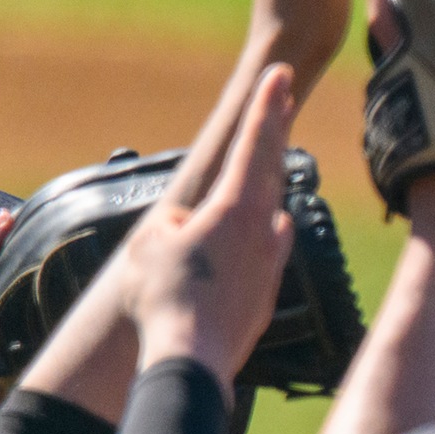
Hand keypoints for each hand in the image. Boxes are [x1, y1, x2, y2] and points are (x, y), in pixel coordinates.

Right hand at [115, 66, 297, 389]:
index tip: (280, 73)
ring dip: (264, 188)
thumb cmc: (165, 298)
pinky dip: (258, 234)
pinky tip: (256, 234)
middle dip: (274, 130)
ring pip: (271, 213)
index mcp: (236, 207)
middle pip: (271, 170)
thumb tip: (191, 222)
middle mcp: (265, 229)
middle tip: (283, 94)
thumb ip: (174, 222)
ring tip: (261, 163)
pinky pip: (265, 252)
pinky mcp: (268, 292)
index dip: (265, 105)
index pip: (254, 143)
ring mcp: (272, 262)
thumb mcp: (151, 244)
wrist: (192, 360)